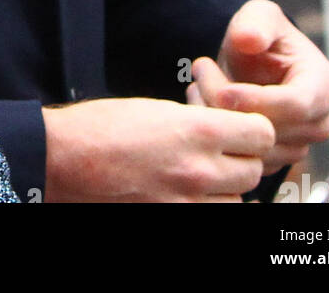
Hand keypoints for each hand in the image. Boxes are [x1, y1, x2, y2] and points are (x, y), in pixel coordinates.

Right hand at [41, 96, 274, 201]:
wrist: (67, 158)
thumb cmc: (102, 127)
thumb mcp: (156, 108)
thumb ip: (196, 120)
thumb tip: (221, 127)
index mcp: (197, 131)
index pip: (262, 134)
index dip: (252, 128)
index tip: (241, 127)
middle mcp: (200, 170)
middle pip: (253, 171)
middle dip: (240, 159)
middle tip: (221, 151)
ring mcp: (188, 202)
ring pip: (238, 200)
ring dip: (227, 188)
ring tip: (203, 175)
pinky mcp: (175, 220)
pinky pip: (212, 216)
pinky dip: (208, 205)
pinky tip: (190, 194)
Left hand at [187, 0, 328, 174]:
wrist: (252, 60)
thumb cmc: (258, 34)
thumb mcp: (258, 16)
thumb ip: (255, 23)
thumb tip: (249, 39)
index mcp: (322, 86)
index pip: (295, 106)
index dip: (255, 101)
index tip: (221, 89)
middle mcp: (319, 123)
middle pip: (273, 131)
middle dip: (229, 107)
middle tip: (198, 74)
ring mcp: (299, 145)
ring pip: (255, 149)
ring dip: (219, 120)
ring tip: (197, 86)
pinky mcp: (276, 159)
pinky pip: (245, 159)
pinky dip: (220, 136)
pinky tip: (203, 104)